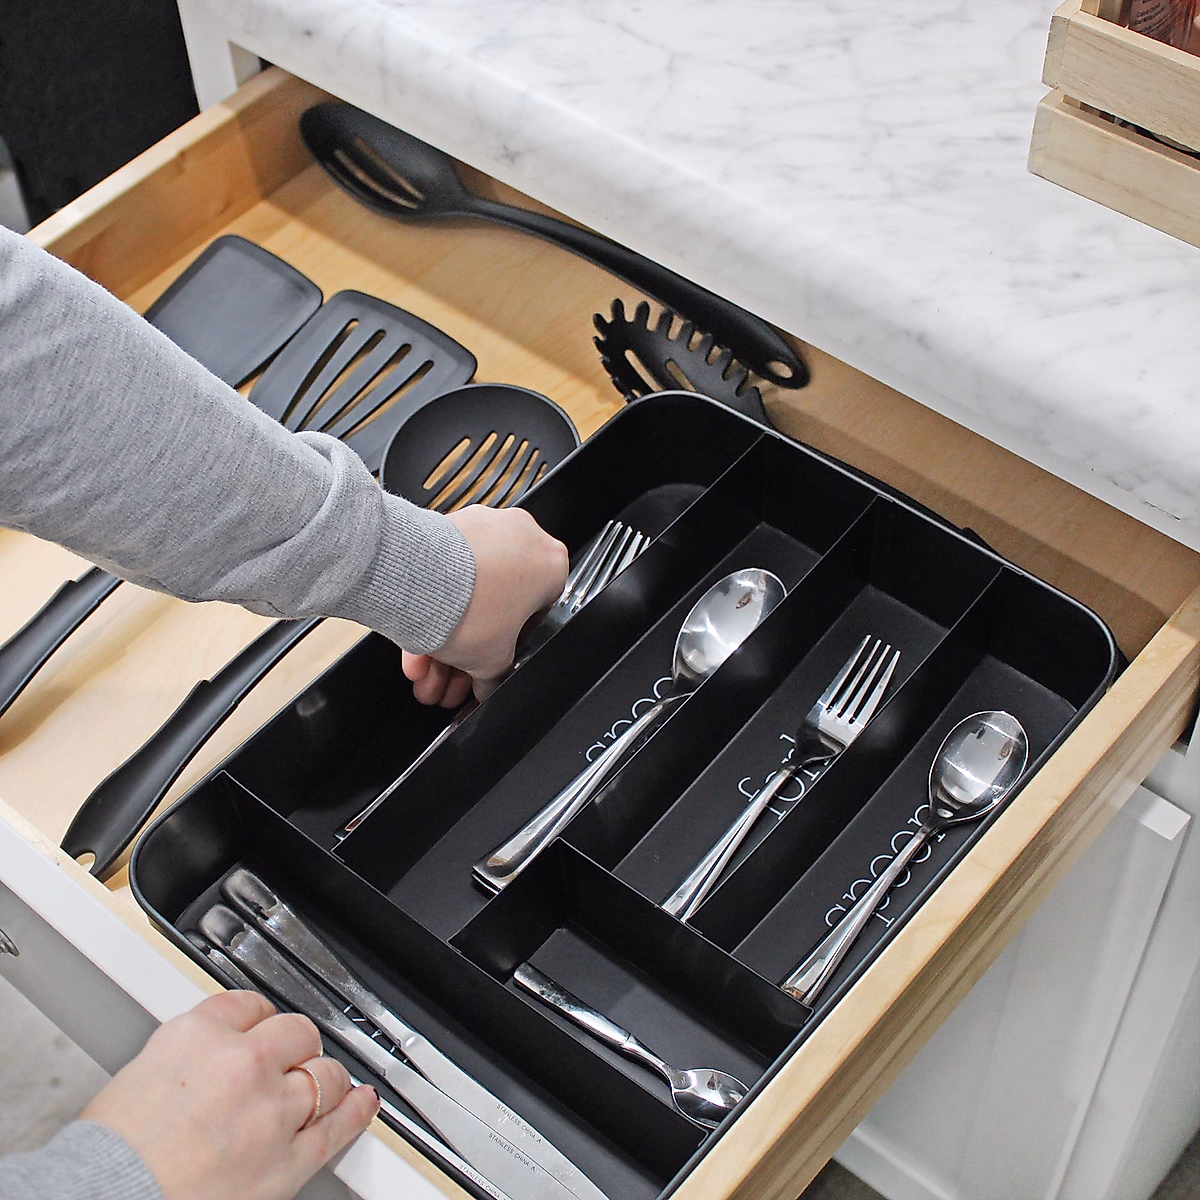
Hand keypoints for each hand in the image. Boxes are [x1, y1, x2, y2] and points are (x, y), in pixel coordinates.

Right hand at [82, 991, 377, 1199]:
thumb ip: (185, 1057)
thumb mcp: (138, 1078)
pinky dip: (355, 1112)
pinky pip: (336, 1128)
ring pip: (324, 1075)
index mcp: (197, 1036)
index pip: (248, 1004)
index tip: (262, 1026)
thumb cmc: (107, 1158)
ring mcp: (270, 1112)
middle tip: (289, 1060)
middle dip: (294, 1045)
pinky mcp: (286, 1162)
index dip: (258, 1018)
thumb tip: (204, 1061)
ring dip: (324, 1078)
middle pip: (295, 1032)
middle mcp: (241, 1065)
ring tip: (324, 1083)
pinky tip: (362, 1103)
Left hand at [404, 505, 567, 703]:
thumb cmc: (467, 605)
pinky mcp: (448, 524)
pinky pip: (445, 571)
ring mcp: (483, 527)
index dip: (512, 646)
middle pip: (496, 605)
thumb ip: (497, 673)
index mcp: (552, 564)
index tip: (492, 661)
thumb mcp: (494, 659)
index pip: (538, 615)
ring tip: (426, 668)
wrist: (419, 579)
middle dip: (469, 647)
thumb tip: (488, 680)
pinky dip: (432, 605)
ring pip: (468, 590)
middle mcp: (522, 537)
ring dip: (446, 633)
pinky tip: (415, 643)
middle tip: (452, 673)